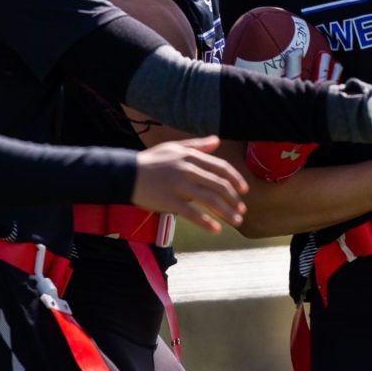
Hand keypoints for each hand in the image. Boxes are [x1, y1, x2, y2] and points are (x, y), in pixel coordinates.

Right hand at [132, 136, 248, 232]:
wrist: (126, 174)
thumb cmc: (151, 161)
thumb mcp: (174, 148)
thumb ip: (197, 145)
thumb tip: (216, 141)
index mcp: (191, 156)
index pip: (221, 168)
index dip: (236, 179)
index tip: (244, 190)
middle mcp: (188, 170)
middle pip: (219, 185)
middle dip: (234, 199)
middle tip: (242, 211)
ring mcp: (179, 186)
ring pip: (210, 200)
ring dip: (226, 213)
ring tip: (236, 221)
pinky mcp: (170, 201)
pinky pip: (193, 214)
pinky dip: (206, 223)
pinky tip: (216, 229)